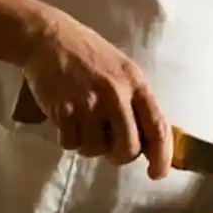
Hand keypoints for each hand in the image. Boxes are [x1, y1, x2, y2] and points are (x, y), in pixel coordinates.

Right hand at [21, 11, 171, 176]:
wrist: (50, 39)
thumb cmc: (90, 56)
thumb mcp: (124, 72)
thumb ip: (137, 102)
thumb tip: (148, 142)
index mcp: (136, 84)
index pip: (158, 127)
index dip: (162, 156)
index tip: (158, 173)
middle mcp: (116, 95)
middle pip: (128, 149)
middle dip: (119, 156)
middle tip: (110, 148)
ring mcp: (89, 103)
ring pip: (96, 150)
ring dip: (90, 145)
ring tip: (84, 124)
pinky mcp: (64, 111)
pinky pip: (71, 144)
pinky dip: (69, 139)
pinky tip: (68, 119)